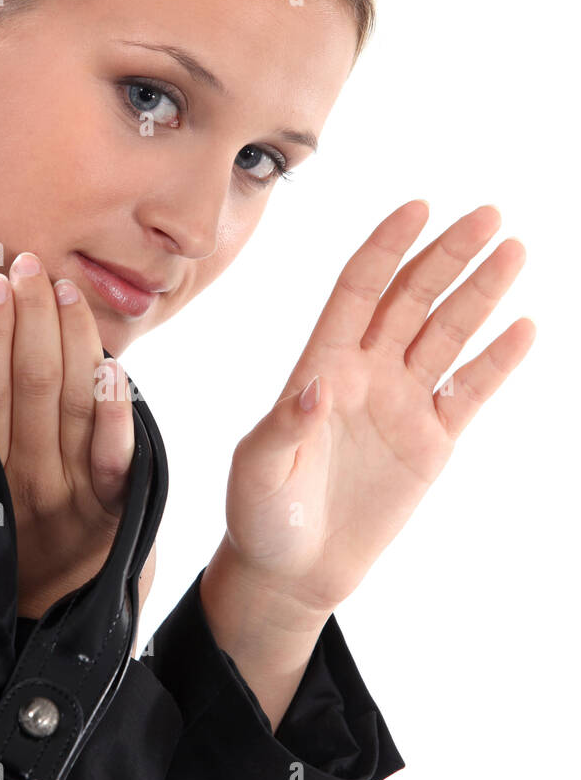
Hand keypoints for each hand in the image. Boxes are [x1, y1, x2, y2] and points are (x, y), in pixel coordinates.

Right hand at [0, 253, 136, 618]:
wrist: (54, 612)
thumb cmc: (14, 528)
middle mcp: (30, 477)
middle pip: (33, 386)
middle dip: (31, 319)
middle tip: (28, 268)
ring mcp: (74, 494)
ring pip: (74, 405)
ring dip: (72, 341)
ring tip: (63, 292)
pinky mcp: (114, 511)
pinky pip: (115, 462)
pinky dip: (115, 416)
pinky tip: (113, 372)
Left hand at [216, 201, 535, 625]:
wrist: (294, 572)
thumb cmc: (261, 517)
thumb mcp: (257, 472)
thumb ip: (283, 428)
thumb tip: (315, 388)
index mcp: (319, 365)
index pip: (358, 290)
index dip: (386, 248)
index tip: (418, 207)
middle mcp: (365, 373)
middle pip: (412, 299)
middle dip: (448, 255)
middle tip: (489, 215)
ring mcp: (402, 404)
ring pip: (447, 334)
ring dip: (480, 294)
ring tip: (514, 251)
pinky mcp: (431, 441)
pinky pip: (469, 391)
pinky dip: (496, 361)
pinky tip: (523, 327)